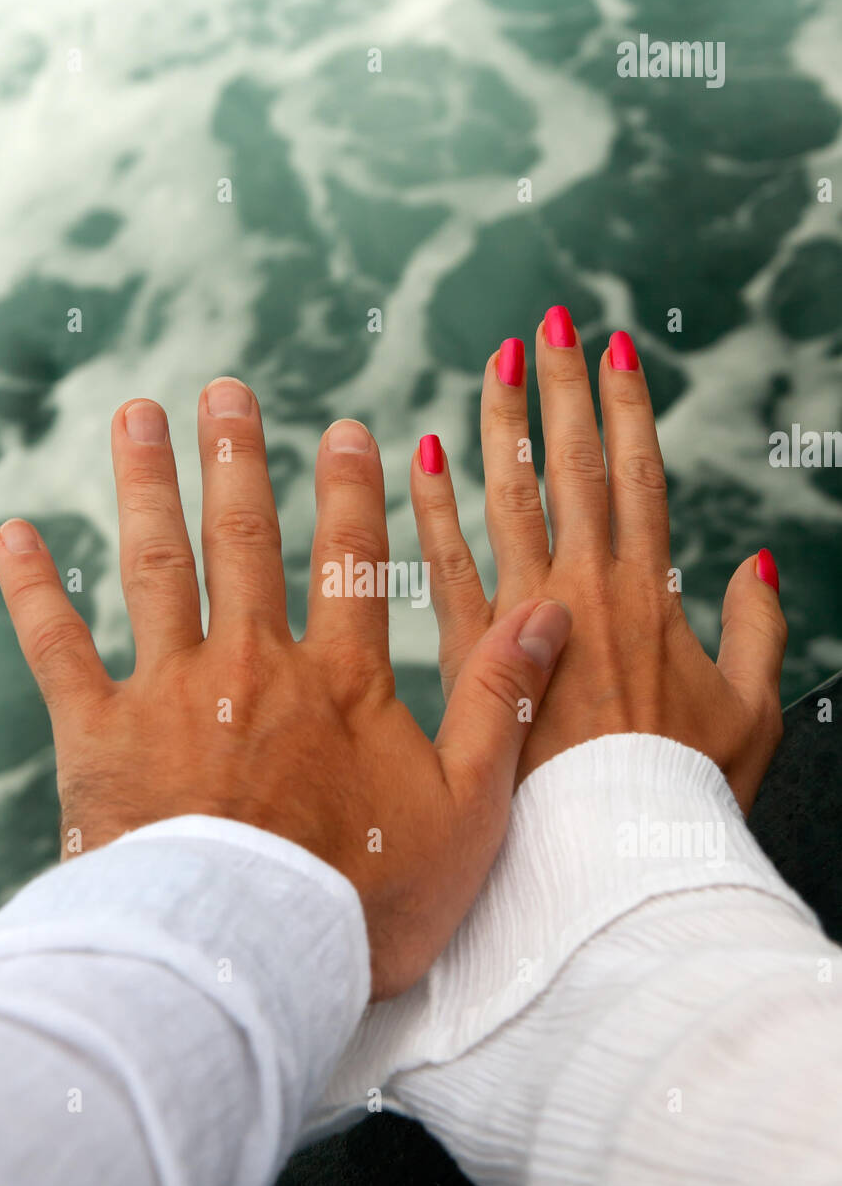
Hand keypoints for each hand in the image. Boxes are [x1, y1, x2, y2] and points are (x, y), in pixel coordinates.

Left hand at [0, 381, 569, 998]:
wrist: (249, 962)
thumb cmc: (365, 902)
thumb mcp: (468, 808)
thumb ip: (500, 701)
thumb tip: (549, 611)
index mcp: (341, 683)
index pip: (352, 562)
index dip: (351, 491)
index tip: (345, 428)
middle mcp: (254, 665)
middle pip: (244, 541)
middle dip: (237, 458)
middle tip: (225, 391)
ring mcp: (171, 691)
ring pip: (158, 565)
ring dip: (148, 484)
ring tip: (138, 414)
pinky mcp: (98, 734)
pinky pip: (59, 648)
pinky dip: (34, 590)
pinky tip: (14, 535)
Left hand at [410, 314, 786, 813]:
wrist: (613, 861)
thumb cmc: (684, 796)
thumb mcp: (754, 714)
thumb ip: (762, 632)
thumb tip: (759, 565)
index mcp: (652, 594)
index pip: (639, 475)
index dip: (628, 409)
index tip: (616, 351)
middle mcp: (585, 589)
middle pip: (572, 468)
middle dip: (562, 391)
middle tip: (549, 324)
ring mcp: (523, 619)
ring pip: (509, 499)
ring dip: (502, 426)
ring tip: (494, 364)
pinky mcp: (471, 659)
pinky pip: (446, 568)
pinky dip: (434, 510)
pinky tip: (421, 457)